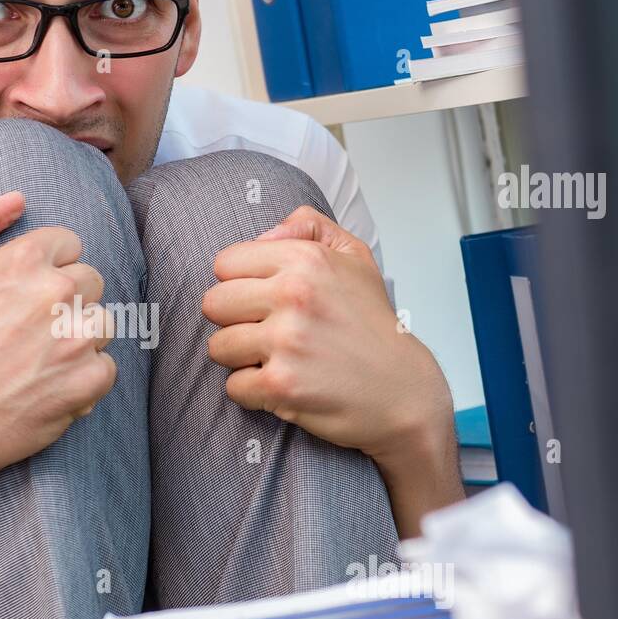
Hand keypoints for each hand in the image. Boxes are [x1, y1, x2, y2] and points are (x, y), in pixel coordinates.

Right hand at [0, 192, 115, 484]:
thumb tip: (18, 199)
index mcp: (24, 261)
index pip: (69, 245)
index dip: (46, 269)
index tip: (23, 296)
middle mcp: (55, 294)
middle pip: (91, 281)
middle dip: (66, 302)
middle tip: (30, 330)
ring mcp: (75, 339)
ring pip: (103, 323)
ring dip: (79, 338)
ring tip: (41, 358)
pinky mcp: (86, 382)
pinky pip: (107, 367)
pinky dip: (85, 379)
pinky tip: (50, 384)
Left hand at [202, 204, 453, 467]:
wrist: (404, 391)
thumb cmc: (374, 327)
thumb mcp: (354, 257)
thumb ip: (308, 226)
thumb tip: (264, 234)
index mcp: (306, 259)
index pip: (225, 263)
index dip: (239, 284)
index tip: (261, 300)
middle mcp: (294, 295)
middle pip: (213, 304)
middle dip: (233, 321)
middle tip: (264, 332)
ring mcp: (286, 342)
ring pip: (218, 347)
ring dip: (241, 358)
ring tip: (275, 359)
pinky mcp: (281, 386)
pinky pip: (233, 386)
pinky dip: (252, 392)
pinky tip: (281, 386)